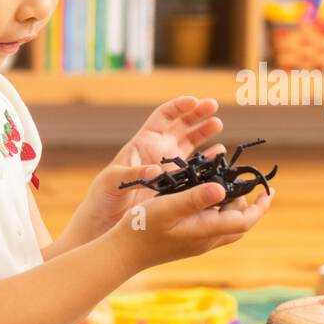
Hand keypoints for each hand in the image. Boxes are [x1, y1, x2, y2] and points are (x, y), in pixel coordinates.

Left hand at [64, 96, 228, 249]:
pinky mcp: (178, 182)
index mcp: (144, 142)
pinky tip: (219, 153)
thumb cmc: (104, 197)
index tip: (194, 101)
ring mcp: (170, 165)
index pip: (163, 117)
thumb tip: (156, 170)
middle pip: (182, 124)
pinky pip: (196, 166)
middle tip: (213, 106)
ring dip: (205, 131)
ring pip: (192, 142)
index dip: (179, 107)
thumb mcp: (112, 181)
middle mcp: (159, 150)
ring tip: (218, 123)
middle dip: (197, 113)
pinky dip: (208, 158)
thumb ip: (134, 173)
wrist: (108, 222)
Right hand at [113, 178, 272, 272]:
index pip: (246, 220)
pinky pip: (213, 225)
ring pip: (227, 225)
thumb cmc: (142, 228)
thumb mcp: (167, 207)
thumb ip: (195, 198)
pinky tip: (204, 196)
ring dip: (232, 206)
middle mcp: (207, 239)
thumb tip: (223, 189)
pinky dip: (218, 210)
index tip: (270, 190)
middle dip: (248, 203)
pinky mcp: (188, 241)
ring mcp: (198, 242)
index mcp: (207, 231)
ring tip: (226, 184)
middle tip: (242, 181)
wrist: (123, 253)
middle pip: (240, 223)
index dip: (261, 206)